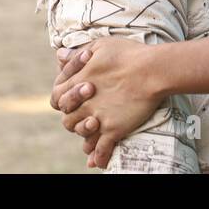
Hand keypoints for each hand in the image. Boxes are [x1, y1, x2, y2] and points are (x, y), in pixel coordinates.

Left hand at [51, 37, 163, 169]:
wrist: (151, 70)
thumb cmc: (128, 54)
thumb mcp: (99, 45)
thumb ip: (77, 54)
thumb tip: (59, 55)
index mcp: (77, 82)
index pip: (56, 97)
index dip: (62, 99)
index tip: (73, 98)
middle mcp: (84, 102)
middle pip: (67, 119)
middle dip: (74, 117)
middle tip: (87, 114)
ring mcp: (98, 117)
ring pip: (82, 134)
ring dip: (84, 134)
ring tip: (93, 131)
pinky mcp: (113, 129)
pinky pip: (101, 149)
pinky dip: (98, 158)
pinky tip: (97, 163)